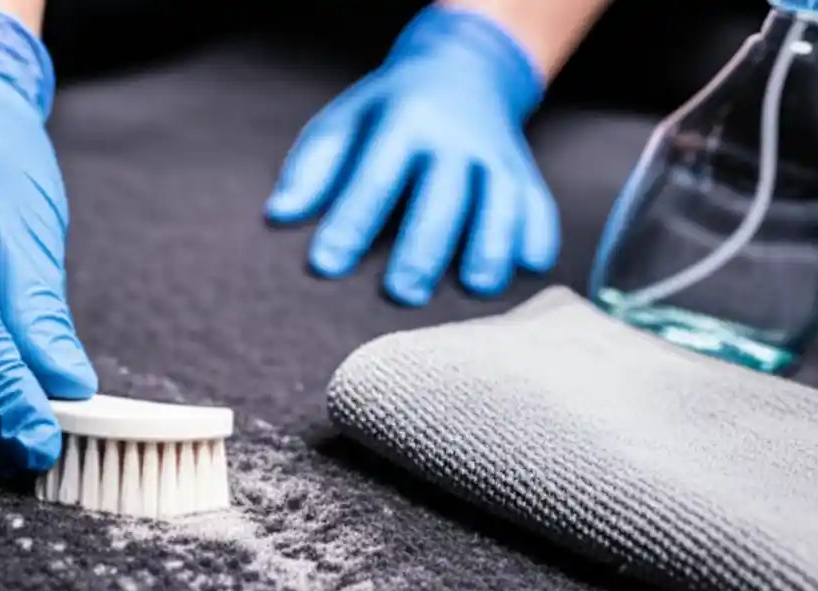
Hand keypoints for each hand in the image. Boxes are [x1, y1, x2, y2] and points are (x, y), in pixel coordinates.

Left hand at [265, 5, 560, 305]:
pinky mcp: (526, 177)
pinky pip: (539, 209)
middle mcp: (455, 140)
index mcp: (403, 122)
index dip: (349, 223)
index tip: (325, 266)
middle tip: (403, 294)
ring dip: (490, 247)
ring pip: (501, 204)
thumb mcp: (343, 123)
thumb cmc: (387, 113)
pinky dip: (536, 240)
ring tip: (474, 289)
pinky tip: (524, 271)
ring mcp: (497, 158)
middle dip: (424, 247)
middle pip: (443, 197)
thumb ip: (311, 169)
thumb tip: (278, 215)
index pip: (374, 177)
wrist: (463, 70)